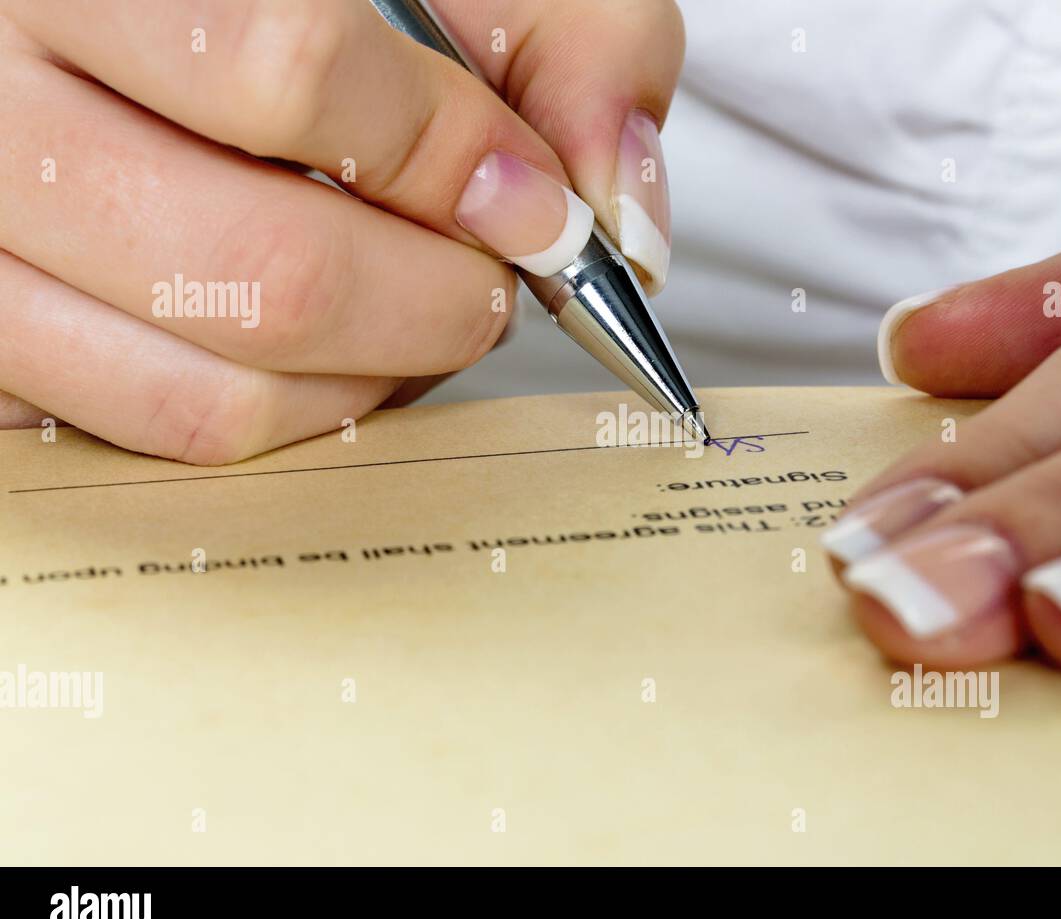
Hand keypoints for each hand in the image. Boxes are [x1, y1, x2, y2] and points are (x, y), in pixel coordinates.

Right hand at [0, 0, 681, 462]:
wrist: (141, 12)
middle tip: (492, 282)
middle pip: (261, 274)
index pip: (290, 75)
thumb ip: (564, 40)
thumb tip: (622, 216)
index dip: (451, 163)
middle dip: (435, 308)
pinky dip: (275, 416)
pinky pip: (148, 438)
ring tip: (414, 313)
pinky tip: (315, 346)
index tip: (536, 207)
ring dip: (367, 385)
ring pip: (202, 395)